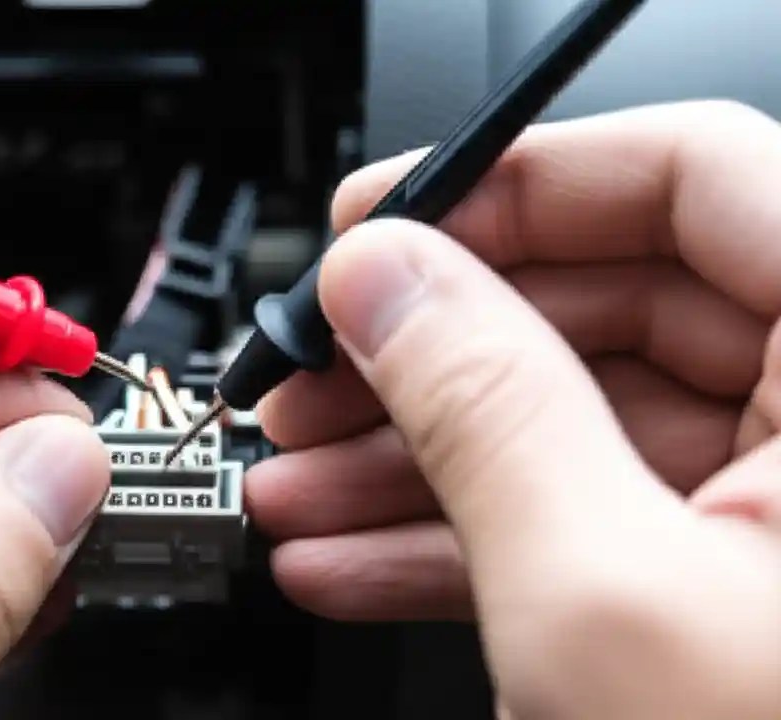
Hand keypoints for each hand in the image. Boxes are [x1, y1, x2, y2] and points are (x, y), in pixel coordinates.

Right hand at [248, 101, 780, 717]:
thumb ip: (475, 403)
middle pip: (611, 300)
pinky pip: (585, 512)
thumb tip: (380, 278)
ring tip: (295, 483)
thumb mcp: (597, 598)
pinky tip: (353, 553)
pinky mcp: (738, 586)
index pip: (690, 176)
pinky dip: (465, 531)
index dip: (514, 182)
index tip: (378, 228)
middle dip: (431, 344)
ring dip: (419, 449)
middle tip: (309, 374)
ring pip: (579, 418)